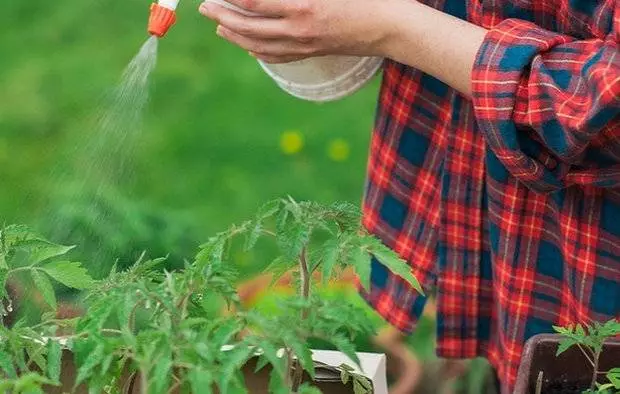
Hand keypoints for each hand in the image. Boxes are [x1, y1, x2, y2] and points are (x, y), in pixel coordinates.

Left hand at [198, 0, 399, 63]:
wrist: (391, 28)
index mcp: (303, 5)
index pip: (254, 0)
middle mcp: (299, 29)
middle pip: (249, 25)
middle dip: (223, 15)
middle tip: (205, 7)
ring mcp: (305, 45)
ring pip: (260, 45)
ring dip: (235, 36)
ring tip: (219, 26)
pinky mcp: (312, 53)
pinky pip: (278, 57)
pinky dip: (258, 52)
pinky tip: (248, 47)